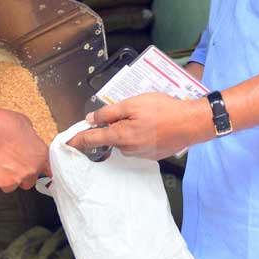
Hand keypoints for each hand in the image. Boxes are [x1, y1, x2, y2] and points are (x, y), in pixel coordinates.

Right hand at [0, 107, 50, 191]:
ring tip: (2, 165)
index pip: (49, 170)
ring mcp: (16, 178)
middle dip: (24, 174)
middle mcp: (32, 169)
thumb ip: (31, 139)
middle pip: (31, 180)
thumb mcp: (26, 125)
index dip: (41, 169)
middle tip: (14, 164)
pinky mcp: (0, 182)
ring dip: (10, 178)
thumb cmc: (4, 124)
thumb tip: (28, 142)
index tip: (38, 170)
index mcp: (41, 155)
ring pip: (15, 185)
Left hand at [67, 92, 213, 160]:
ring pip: (126, 142)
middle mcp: (129, 149)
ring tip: (147, 116)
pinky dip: (141, 136)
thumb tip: (91, 119)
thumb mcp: (134, 104)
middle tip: (130, 111)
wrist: (192, 123)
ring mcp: (142, 154)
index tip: (66, 143)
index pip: (92, 139)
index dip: (78, 140)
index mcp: (121, 136)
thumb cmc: (164, 110)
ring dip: (129, 131)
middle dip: (114, 128)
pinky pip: (139, 145)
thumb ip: (110, 112)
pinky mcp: (153, 155)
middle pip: (111, 139)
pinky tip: (154, 125)